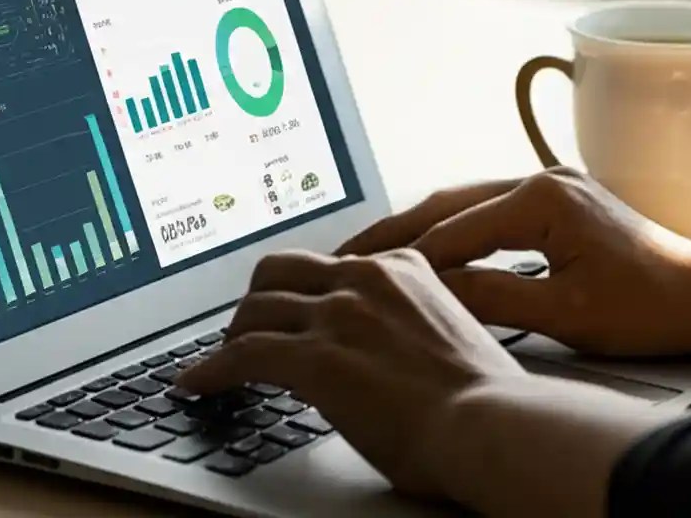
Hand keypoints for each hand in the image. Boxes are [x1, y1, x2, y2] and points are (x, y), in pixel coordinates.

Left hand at [176, 249, 524, 496]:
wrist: (494, 426)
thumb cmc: (486, 400)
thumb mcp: (449, 334)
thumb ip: (411, 323)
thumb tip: (389, 349)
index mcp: (400, 268)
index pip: (328, 264)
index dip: (298, 289)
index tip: (287, 306)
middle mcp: (363, 279)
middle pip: (280, 270)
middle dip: (256, 299)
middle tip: (246, 328)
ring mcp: (337, 315)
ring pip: (255, 309)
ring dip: (231, 335)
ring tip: (220, 360)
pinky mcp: (314, 357)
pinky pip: (242, 355)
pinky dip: (211, 369)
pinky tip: (197, 384)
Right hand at [340, 168, 690, 356]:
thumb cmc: (651, 307)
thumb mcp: (563, 312)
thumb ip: (490, 296)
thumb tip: (427, 291)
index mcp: (542, 199)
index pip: (452, 231)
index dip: (404, 260)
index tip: (359, 280)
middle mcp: (542, 180)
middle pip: (447, 204)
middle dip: (394, 231)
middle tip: (342, 254)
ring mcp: (551, 187)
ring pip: (464, 204)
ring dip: (419, 229)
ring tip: (372, 252)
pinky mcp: (558, 203)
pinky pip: (489, 212)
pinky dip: (453, 231)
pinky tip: (428, 252)